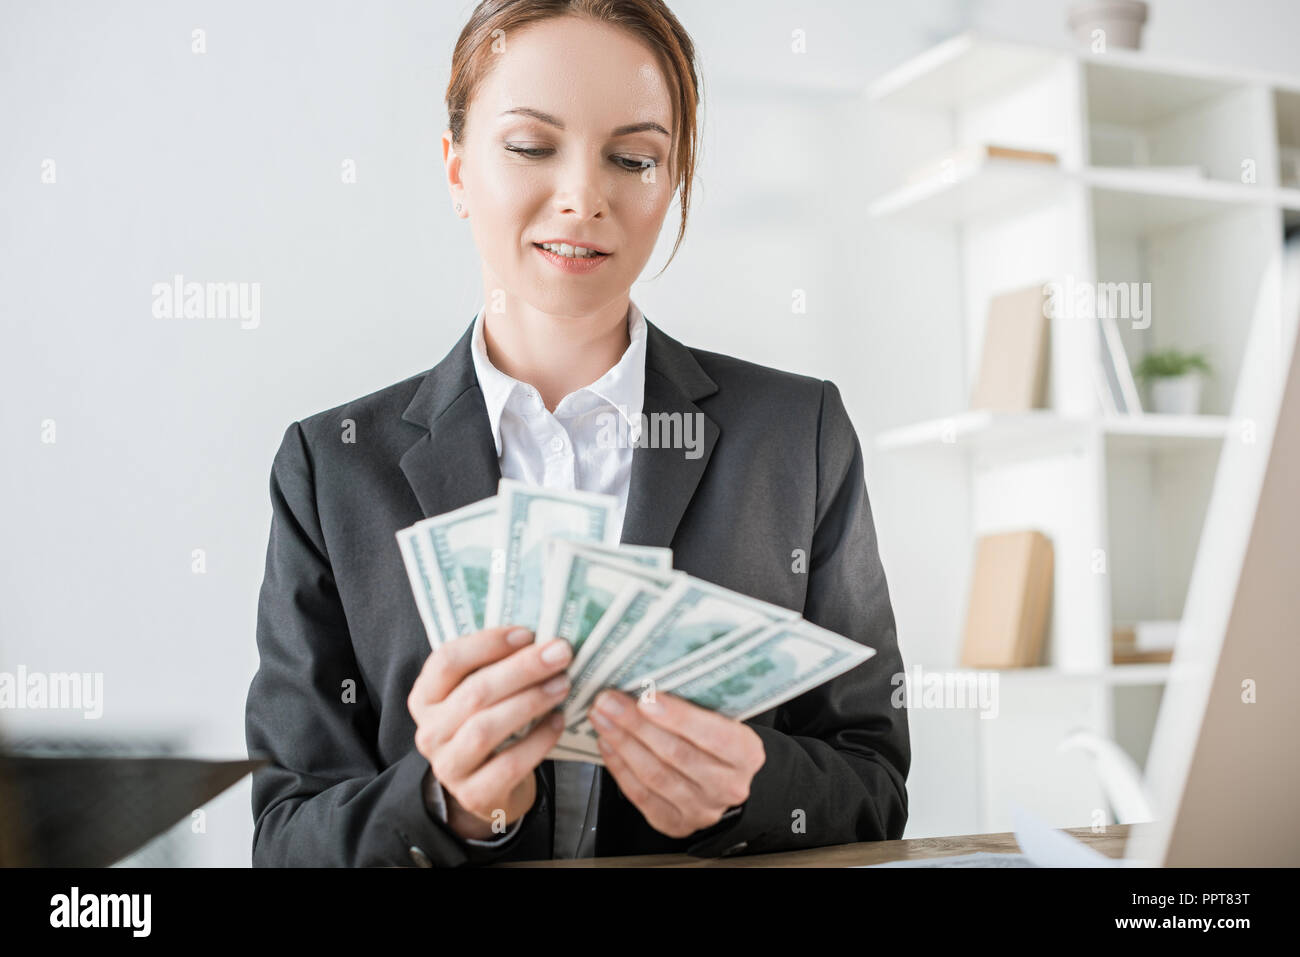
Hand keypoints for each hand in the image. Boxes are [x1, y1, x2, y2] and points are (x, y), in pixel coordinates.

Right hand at [407, 626, 570, 840]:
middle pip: (474, 693)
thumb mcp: (481, 694)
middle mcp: (429, 731)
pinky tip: (559, 721)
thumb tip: (542, 636)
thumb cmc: (489, 724)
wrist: (489, 786)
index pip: (446, 660)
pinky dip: (537, 740)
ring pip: (486, 728)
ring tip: (563, 684)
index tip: (528, 633)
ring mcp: (448, 766)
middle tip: (560, 653)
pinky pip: (508, 764)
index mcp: (425, 696)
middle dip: (522, 669)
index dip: (487, 643)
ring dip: (530, 701)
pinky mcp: (474, 794)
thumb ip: (496, 666)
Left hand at [589, 689, 763, 838]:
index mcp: (745, 753)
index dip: (678, 717)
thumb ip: (695, 703)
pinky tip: (608, 743)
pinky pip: (641, 794)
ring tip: (602, 718)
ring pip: (655, 774)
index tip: (646, 698)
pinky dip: (619, 766)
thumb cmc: (715, 739)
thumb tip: (648, 676)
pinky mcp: (675, 822)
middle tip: (609, 701)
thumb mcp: (719, 717)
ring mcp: (701, 809)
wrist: (721, 778)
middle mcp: (728, 785)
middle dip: (636, 724)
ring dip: (622, 742)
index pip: (713, 734)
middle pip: (676, 753)